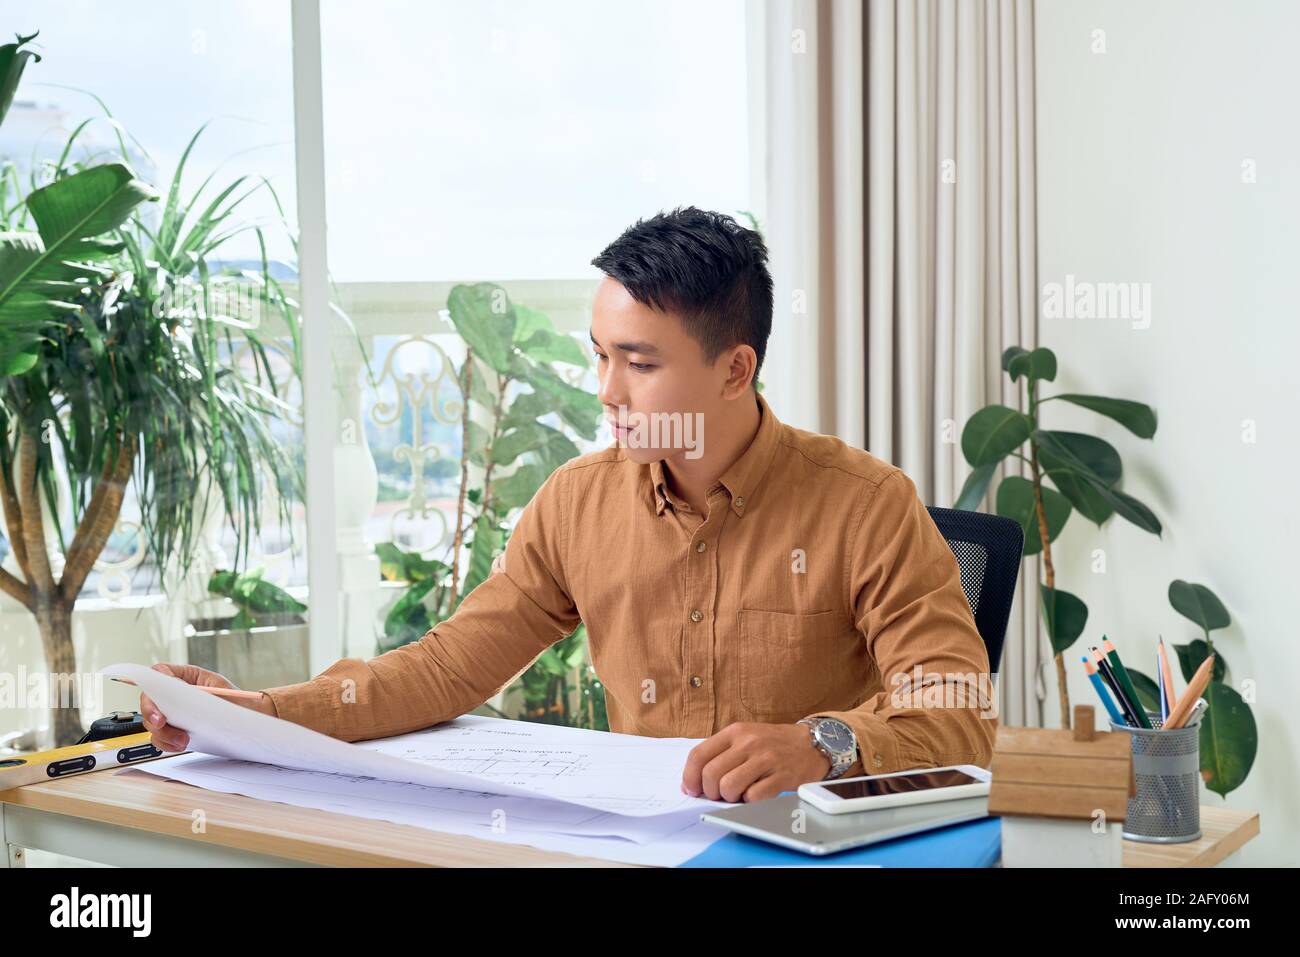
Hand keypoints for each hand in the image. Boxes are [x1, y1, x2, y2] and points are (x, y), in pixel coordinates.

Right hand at [139, 663, 268, 751]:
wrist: (250, 720)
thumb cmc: (236, 699)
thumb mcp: (217, 687)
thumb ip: (192, 685)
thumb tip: (167, 678)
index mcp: (184, 677)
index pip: (156, 676)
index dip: (151, 686)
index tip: (156, 698)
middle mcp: (174, 695)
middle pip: (149, 701)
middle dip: (153, 715)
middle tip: (162, 724)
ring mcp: (174, 714)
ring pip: (152, 723)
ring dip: (163, 733)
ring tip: (182, 740)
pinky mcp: (176, 731)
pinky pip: (161, 738)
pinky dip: (167, 743)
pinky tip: (180, 745)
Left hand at [680, 722, 831, 802]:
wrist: (812, 743)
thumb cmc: (773, 744)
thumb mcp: (745, 737)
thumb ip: (719, 755)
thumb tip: (691, 783)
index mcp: (735, 731)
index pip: (698, 755)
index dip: (690, 777)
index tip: (692, 790)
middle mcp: (748, 742)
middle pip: (711, 775)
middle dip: (710, 792)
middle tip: (719, 795)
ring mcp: (766, 759)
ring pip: (729, 786)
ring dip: (729, 798)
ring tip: (738, 795)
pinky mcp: (782, 776)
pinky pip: (754, 796)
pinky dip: (749, 801)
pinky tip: (755, 795)